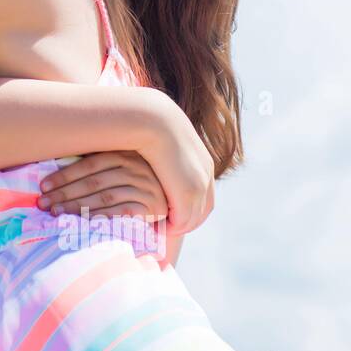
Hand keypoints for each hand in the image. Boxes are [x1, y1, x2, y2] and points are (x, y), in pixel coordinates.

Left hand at [37, 151, 167, 221]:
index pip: (90, 163)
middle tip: (42, 203)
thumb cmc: (135, 187)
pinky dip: (99, 217)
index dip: (64, 174)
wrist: (172, 205)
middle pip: (93, 181)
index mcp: (126, 154)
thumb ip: (96, 169)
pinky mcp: (152, 208)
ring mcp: (146, 188)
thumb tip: (56, 177)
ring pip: (104, 197)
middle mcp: (137, 168)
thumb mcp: (120, 170)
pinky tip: (81, 222)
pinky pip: (120, 212)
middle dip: (64, 192)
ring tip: (55, 212)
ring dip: (76, 206)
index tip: (43, 186)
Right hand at [138, 91, 215, 234]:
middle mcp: (206, 174)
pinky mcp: (188, 192)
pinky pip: (183, 220)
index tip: (169, 214)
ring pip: (194, 217)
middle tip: (166, 229)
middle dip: (186, 222)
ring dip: (178, 227)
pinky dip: (172, 228)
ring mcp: (199, 184)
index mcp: (203, 162)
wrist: (151, 119)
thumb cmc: (145, 125)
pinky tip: (156, 228)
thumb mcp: (159, 140)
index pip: (203, 194)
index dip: (188, 207)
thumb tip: (151, 156)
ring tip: (159, 231)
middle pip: (203, 209)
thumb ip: (160, 151)